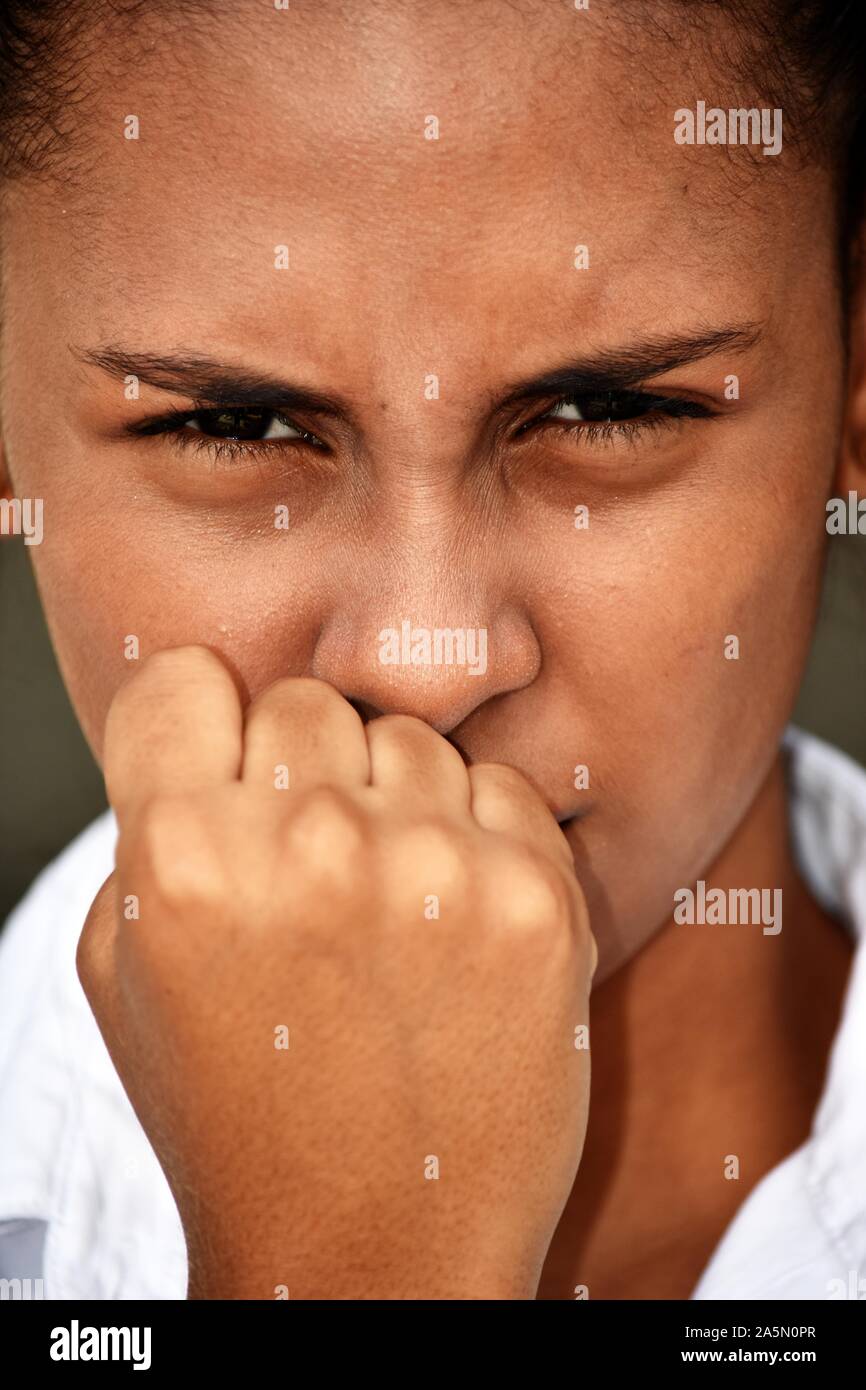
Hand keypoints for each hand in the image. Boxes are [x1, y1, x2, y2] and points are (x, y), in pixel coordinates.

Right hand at [77, 646, 595, 1298]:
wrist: (374, 1252)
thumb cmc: (239, 1114)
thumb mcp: (130, 977)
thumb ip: (150, 837)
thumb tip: (206, 743)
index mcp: (183, 855)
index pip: (188, 679)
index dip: (201, 727)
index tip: (223, 772)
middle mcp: (308, 841)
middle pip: (305, 702)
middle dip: (301, 771)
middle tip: (312, 873)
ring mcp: (432, 864)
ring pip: (408, 740)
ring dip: (394, 805)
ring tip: (387, 915)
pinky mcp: (536, 897)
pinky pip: (500, 789)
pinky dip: (477, 840)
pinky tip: (455, 929)